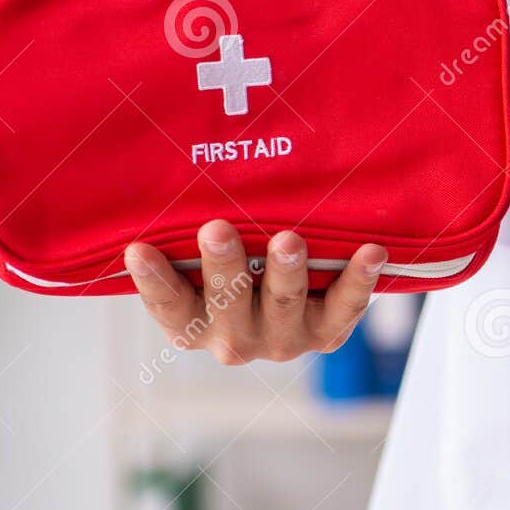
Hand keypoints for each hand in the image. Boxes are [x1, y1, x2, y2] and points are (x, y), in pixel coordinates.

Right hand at [124, 220, 387, 363]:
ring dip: (287, 271)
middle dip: (223, 266)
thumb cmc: (234, 264)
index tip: (137, 250)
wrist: (295, 302)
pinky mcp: (327, 333)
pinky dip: (359, 279)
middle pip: (226, 304)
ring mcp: (283, 339)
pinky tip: (372, 251)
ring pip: (284, 304)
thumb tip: (165, 170)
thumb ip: (185, 233)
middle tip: (217, 229)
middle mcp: (234, 339)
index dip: (152, 281)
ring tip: (289, 240)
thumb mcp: (201, 257)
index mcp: (193, 323)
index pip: (167, 305)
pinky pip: (345, 307)